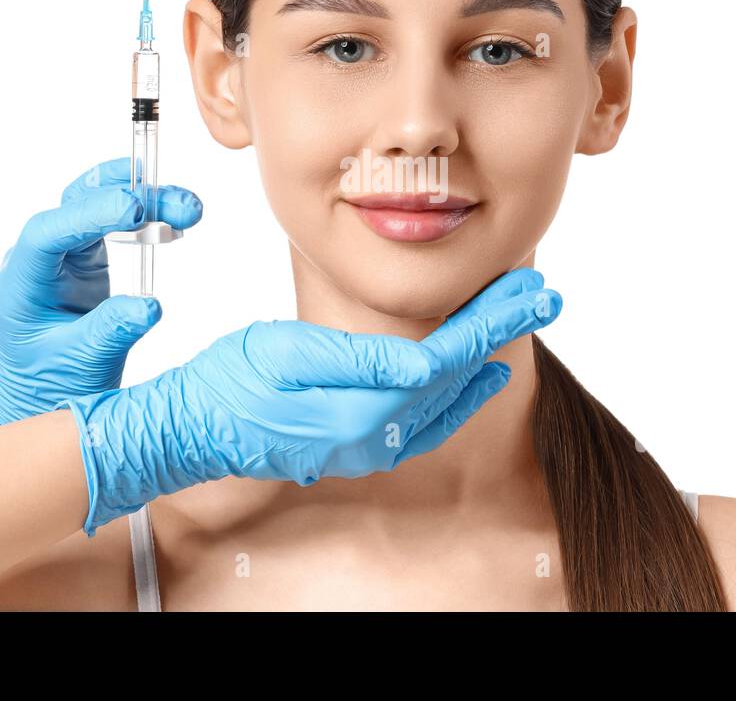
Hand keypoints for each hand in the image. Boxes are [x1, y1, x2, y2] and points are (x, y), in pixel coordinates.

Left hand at [0, 157, 202, 451]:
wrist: (43, 394)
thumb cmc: (50, 383)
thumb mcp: (80, 364)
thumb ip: (110, 332)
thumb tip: (150, 305)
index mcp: (21, 285)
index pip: (47, 234)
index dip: (89, 214)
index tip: (134, 210)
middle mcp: (39, 259)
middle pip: (76, 204)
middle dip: (130, 196)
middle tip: (183, 206)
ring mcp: (63, 253)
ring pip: (97, 202)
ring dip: (144, 198)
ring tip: (190, 209)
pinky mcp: (86, 255)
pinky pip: (112, 221)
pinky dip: (145, 214)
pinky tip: (175, 221)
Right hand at [59, 267, 561, 535]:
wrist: (190, 431)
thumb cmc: (227, 383)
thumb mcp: (283, 354)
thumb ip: (361, 364)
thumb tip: (428, 364)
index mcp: (362, 409)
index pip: (446, 358)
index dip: (490, 320)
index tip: (529, 289)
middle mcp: (375, 436)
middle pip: (457, 375)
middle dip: (501, 328)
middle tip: (545, 294)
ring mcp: (368, 446)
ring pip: (448, 396)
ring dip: (487, 353)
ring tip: (520, 319)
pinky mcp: (357, 445)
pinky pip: (426, 423)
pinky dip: (460, 396)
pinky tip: (478, 377)